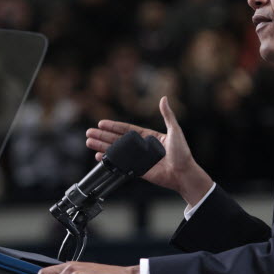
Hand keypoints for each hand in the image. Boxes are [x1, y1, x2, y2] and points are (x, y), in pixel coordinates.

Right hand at [85, 96, 212, 206]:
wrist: (184, 174)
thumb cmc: (182, 153)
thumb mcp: (175, 131)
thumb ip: (167, 115)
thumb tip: (164, 98)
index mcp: (149, 137)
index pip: (127, 129)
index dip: (114, 126)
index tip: (102, 123)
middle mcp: (142, 147)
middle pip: (118, 140)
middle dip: (103, 136)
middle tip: (89, 133)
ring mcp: (139, 159)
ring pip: (116, 151)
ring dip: (102, 147)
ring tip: (90, 142)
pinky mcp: (138, 170)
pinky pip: (120, 164)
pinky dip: (110, 161)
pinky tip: (99, 157)